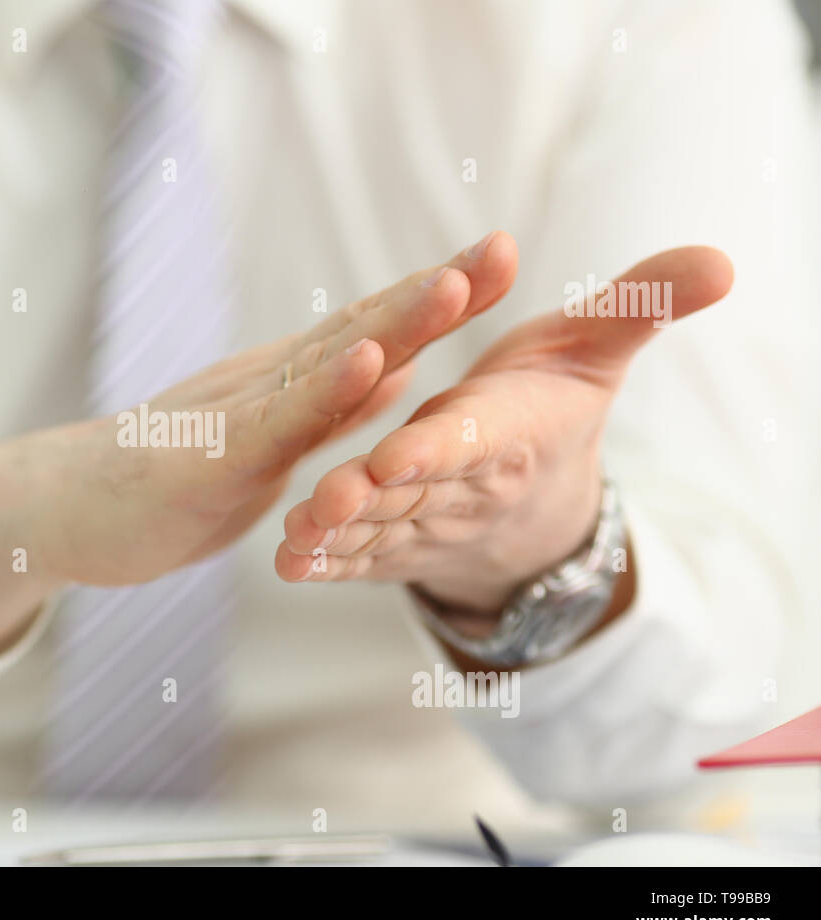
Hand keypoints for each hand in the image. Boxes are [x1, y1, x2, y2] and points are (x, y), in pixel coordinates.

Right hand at [0, 231, 518, 644]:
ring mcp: (237, 417)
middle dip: (437, 291)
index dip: (436, 296)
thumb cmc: (161, 484)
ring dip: (394, 324)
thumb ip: (326, 411)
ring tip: (454, 286)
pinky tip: (366, 361)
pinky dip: (324, 391)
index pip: (372, 334)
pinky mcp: (210, 460)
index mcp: (285, 389)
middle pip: (362, 330)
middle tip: (505, 249)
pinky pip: (275, 424)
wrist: (60, 509)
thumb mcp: (264, 447)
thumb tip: (396, 370)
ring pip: (325, 364)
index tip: (502, 262)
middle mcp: (266, 386)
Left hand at [275, 244, 733, 619]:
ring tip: (295, 536)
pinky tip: (286, 565)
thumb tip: (726, 261)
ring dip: (337, 537)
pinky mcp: (396, 545)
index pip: (471, 441)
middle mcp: (464, 488)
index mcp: (507, 435)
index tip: (395, 453)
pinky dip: (326, 563)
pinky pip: (361, 558)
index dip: (435, 447)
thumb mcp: (594, 350)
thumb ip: (641, 306)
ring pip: (379, 531)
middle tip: (328, 496)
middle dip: (371, 496)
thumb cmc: (551, 409)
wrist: (535, 504)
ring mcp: (426, 524)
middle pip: (415, 492)